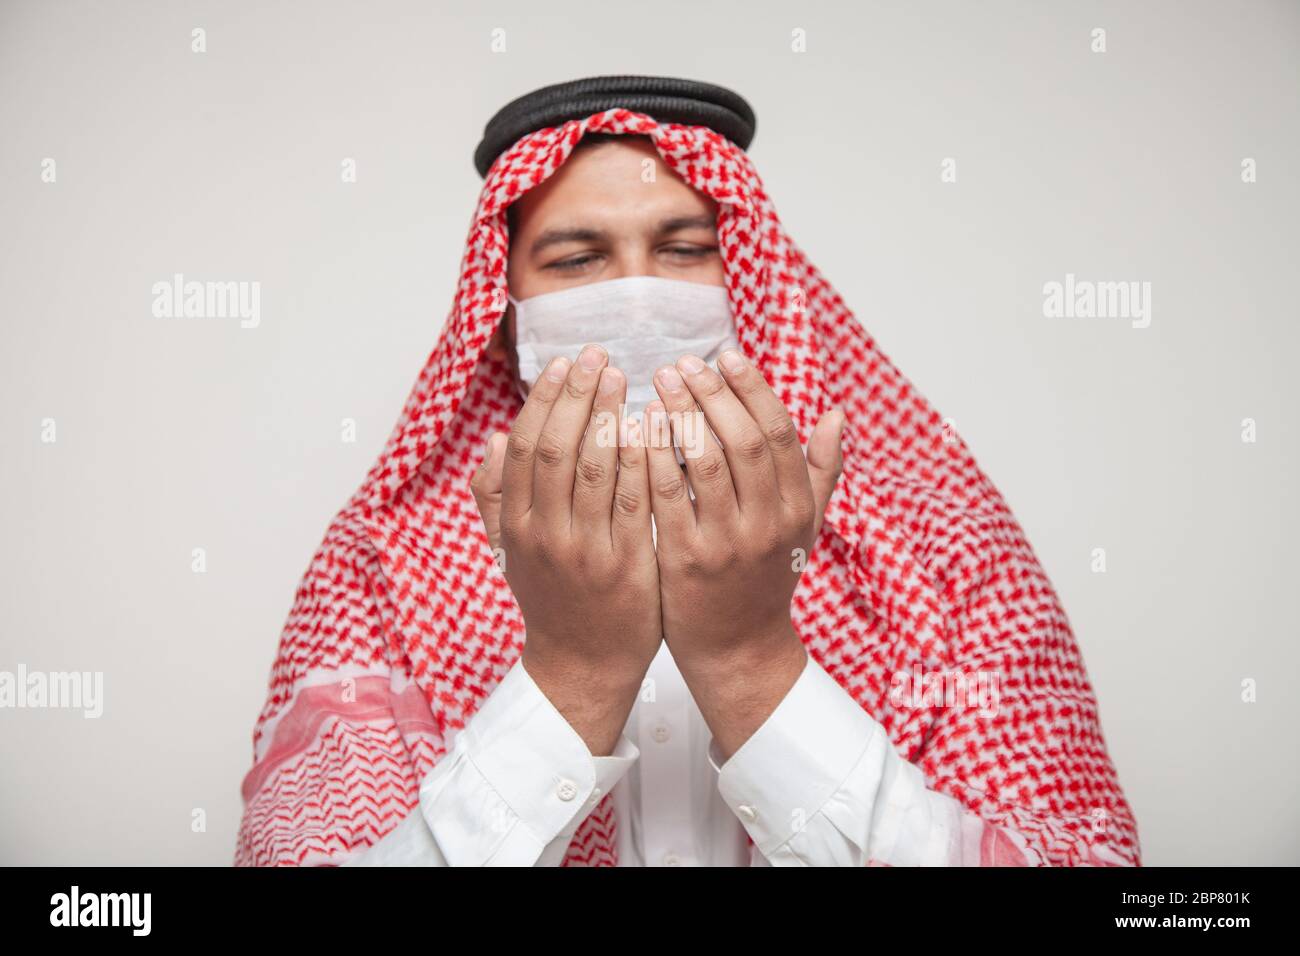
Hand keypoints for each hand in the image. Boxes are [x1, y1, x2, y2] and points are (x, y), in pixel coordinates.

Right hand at [470, 345, 660, 755]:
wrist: (583, 664)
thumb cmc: (551, 597)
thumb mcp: (510, 550)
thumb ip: (495, 496)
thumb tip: (496, 438)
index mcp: (516, 525)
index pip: (527, 446)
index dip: (546, 399)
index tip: (568, 363)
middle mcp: (545, 535)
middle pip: (558, 448)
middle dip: (579, 396)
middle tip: (601, 357)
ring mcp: (586, 552)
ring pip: (595, 469)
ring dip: (611, 417)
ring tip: (628, 380)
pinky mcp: (628, 566)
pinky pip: (635, 501)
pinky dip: (642, 459)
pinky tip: (655, 427)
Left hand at [643, 348, 843, 758]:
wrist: (738, 649)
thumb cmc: (766, 579)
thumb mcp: (804, 527)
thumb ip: (820, 471)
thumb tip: (836, 414)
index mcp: (798, 509)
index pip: (779, 433)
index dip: (752, 388)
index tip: (725, 355)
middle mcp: (768, 524)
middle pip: (743, 440)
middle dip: (712, 394)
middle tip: (682, 363)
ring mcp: (728, 544)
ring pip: (704, 462)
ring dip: (680, 415)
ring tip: (657, 383)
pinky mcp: (686, 562)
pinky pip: (666, 496)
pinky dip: (652, 456)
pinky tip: (636, 428)